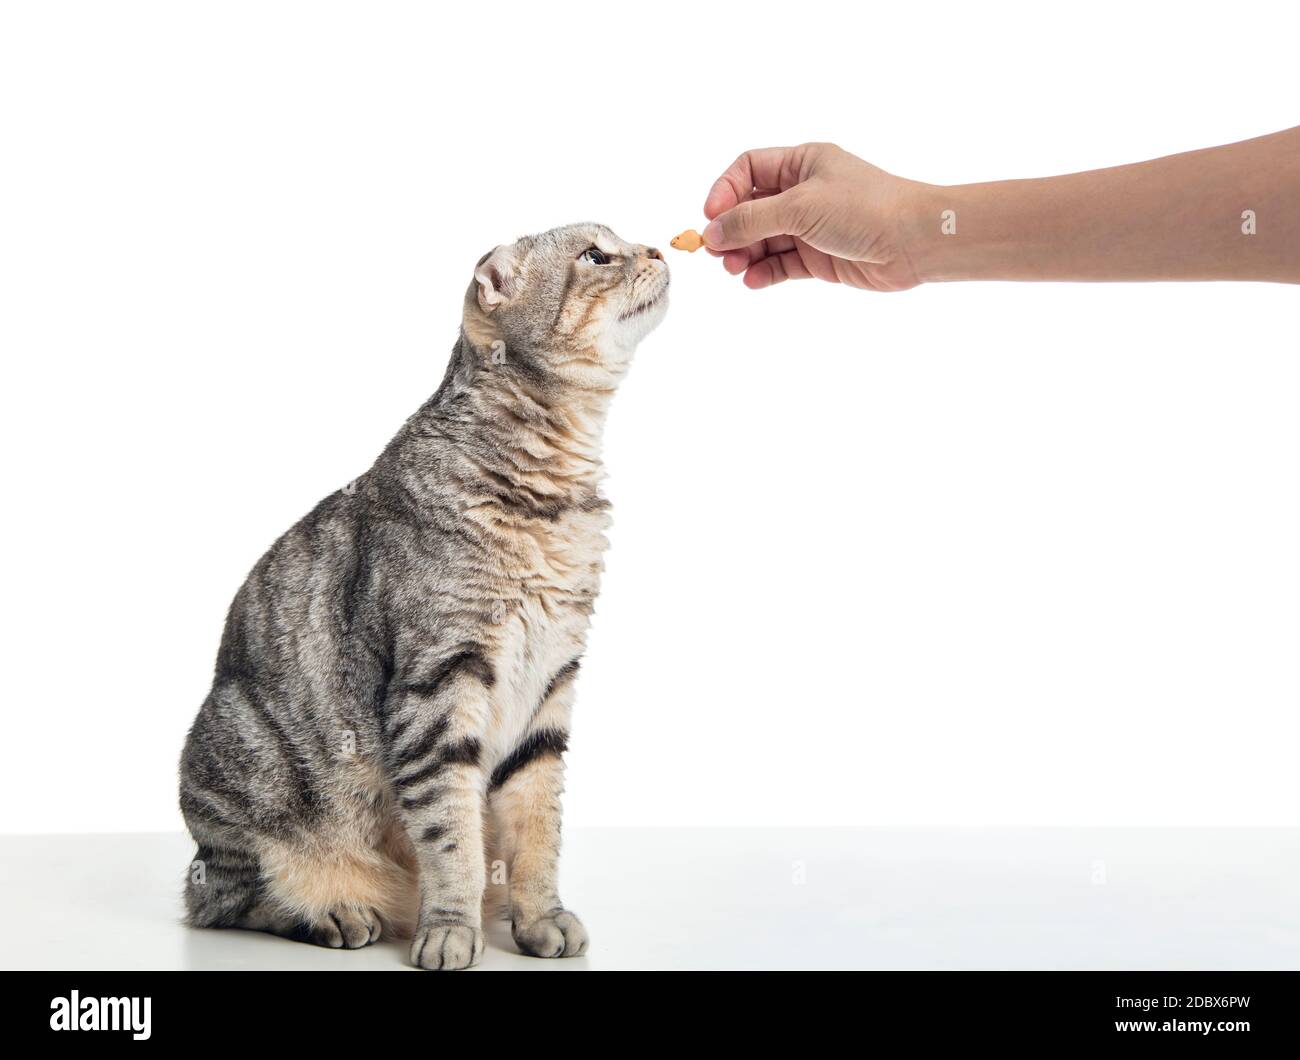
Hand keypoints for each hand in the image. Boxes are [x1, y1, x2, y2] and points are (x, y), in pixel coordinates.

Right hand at [702, 142, 921, 291]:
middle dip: (732, 229)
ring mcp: (812, 226)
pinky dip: (765, 272)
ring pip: (764, 239)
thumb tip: (712, 231)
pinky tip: (754, 281)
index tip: (710, 217)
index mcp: (802, 163)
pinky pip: (782, 264)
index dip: (725, 191)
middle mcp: (805, 191)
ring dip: (745, 254)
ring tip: (734, 269)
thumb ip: (752, 219)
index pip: (748, 169)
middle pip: (751, 208)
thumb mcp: (801, 206)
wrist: (915, 242)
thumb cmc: (865, 209)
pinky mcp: (820, 257)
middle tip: (716, 252)